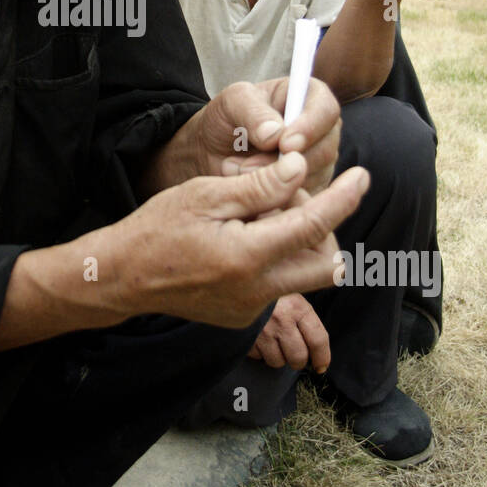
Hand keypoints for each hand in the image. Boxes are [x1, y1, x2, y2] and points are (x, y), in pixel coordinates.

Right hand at [105, 151, 368, 329]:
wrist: (124, 276)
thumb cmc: (159, 228)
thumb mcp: (207, 194)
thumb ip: (259, 186)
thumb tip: (300, 170)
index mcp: (247, 257)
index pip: (314, 226)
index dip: (343, 199)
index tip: (362, 177)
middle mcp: (256, 291)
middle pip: (327, 265)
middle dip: (323, 229)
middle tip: (286, 201)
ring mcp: (251, 310)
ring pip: (304, 275)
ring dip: (299, 243)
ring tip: (257, 217)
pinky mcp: (243, 317)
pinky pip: (278, 284)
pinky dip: (273, 258)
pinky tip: (239, 240)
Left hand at [194, 77, 341, 193]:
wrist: (212, 153)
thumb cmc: (227, 119)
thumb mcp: (232, 103)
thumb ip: (253, 111)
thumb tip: (275, 133)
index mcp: (310, 98)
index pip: (327, 110)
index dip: (310, 127)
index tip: (284, 144)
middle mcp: (322, 133)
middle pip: (324, 150)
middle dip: (285, 162)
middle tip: (247, 166)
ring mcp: (319, 165)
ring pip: (311, 179)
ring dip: (273, 182)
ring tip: (237, 172)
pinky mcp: (308, 192)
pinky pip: (300, 202)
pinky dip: (272, 200)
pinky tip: (246, 192)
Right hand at [246, 291, 330, 371]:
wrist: (242, 284)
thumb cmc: (274, 296)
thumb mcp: (294, 299)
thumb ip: (308, 322)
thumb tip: (319, 358)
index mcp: (298, 306)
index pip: (318, 340)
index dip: (322, 358)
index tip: (321, 366)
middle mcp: (281, 318)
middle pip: (298, 357)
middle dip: (298, 361)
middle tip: (294, 354)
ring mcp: (262, 328)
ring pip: (277, 361)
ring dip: (277, 357)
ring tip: (274, 342)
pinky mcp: (246, 336)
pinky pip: (258, 357)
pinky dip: (260, 352)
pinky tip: (260, 338)